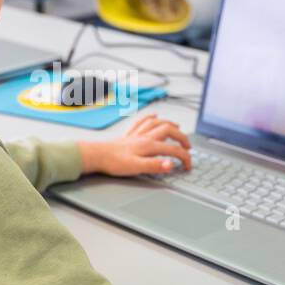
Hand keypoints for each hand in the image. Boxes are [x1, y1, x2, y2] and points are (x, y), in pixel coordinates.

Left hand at [77, 113, 191, 176]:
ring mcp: (137, 134)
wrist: (96, 156)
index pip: (173, 150)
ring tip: (178, 129)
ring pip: (158, 123)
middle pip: (169, 130)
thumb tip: (171, 164)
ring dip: (171, 124)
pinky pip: (142, 122)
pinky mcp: (129, 135)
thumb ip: (155, 165)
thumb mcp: (136, 168)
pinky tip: (154, 116)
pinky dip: (151, 118)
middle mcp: (145, 137)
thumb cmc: (114, 162)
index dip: (184, 157)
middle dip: (182, 137)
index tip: (188, 166)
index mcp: (149, 146)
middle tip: (188, 147)